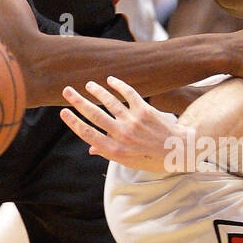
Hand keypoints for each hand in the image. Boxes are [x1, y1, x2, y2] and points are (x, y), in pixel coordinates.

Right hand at [61, 77, 186, 173]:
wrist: (178, 151)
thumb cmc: (151, 158)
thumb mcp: (129, 162)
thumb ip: (109, 153)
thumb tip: (91, 149)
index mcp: (115, 150)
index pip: (87, 134)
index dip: (73, 122)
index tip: (63, 112)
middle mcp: (122, 135)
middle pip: (94, 115)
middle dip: (78, 101)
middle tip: (67, 91)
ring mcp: (133, 122)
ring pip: (109, 102)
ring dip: (96, 91)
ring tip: (88, 85)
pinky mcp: (145, 110)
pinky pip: (128, 94)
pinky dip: (118, 85)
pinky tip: (110, 80)